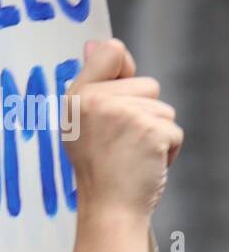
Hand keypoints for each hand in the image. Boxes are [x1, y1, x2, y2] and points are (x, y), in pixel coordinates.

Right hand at [65, 39, 182, 226]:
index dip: (123, 72)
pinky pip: (174, 130)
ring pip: (163, 109)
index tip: (115, 104)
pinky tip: (145, 164)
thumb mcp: (83, 123)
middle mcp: (95, 101)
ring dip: (156, 134)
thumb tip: (96, 43)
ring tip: (131, 155)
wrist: (107, 209)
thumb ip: (94, 82)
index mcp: (76, 97)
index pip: (110, 51)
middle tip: (120, 143)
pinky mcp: (149, 130)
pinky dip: (168, 150)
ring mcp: (122, 115)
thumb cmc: (98, 170)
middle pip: (146, 84)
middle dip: (144, 114)